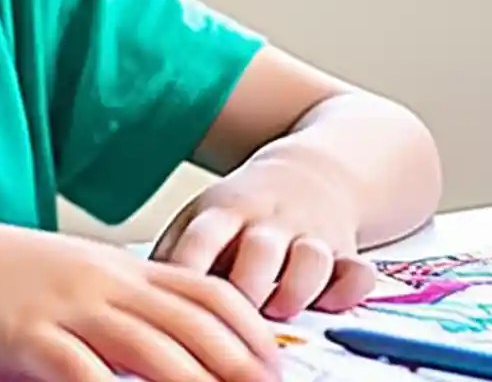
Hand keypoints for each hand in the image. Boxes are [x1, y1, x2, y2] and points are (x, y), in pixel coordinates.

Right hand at [0, 213, 281, 381]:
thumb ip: (113, 297)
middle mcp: (102, 282)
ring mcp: (67, 308)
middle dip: (240, 362)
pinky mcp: (29, 337)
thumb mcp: (66, 271)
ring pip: (153, 349)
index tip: (274, 360)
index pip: (203, 289)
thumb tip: (157, 330)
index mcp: (116, 266)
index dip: (247, 326)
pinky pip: (84, 374)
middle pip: (191, 322)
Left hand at [150, 158, 376, 320]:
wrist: (314, 169)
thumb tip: (133, 298)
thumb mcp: (203, 216)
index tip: (170, 307)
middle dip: (246, 289)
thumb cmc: (244, 209)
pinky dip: (349, 289)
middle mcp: (269, 222)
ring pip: (309, 261)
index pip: (200, 239)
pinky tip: (331, 303)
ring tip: (277, 312)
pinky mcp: (348, 250)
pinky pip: (357, 272)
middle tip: (229, 321)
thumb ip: (174, 254)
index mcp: (224, 211)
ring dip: (294, 291)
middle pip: (258, 252)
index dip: (187, 272)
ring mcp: (310, 234)